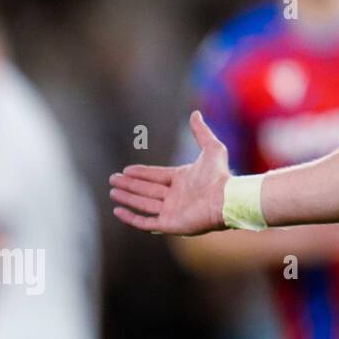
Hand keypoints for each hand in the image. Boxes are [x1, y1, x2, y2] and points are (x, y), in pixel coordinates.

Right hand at [110, 111, 230, 235]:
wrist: (226, 199)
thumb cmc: (220, 175)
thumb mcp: (212, 147)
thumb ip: (201, 131)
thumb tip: (195, 113)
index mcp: (183, 180)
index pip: (156, 176)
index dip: (141, 173)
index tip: (126, 170)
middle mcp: (176, 196)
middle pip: (147, 189)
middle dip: (130, 185)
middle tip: (113, 179)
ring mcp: (172, 211)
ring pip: (143, 204)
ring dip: (127, 198)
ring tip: (113, 191)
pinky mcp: (170, 225)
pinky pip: (145, 222)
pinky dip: (131, 217)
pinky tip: (117, 210)